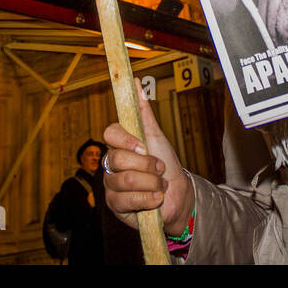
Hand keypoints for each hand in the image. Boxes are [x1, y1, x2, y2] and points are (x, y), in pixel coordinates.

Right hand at [102, 83, 193, 234]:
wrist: (178, 194)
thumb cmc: (166, 162)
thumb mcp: (156, 135)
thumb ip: (144, 112)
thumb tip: (136, 82)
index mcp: (119, 144)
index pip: (110, 133)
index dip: (126, 140)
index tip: (144, 147)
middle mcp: (111, 163)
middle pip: (118, 159)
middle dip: (147, 166)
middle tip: (159, 168)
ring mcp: (111, 184)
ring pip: (125, 181)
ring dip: (151, 184)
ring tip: (160, 185)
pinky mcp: (115, 204)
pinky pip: (127, 200)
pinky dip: (148, 199)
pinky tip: (156, 199)